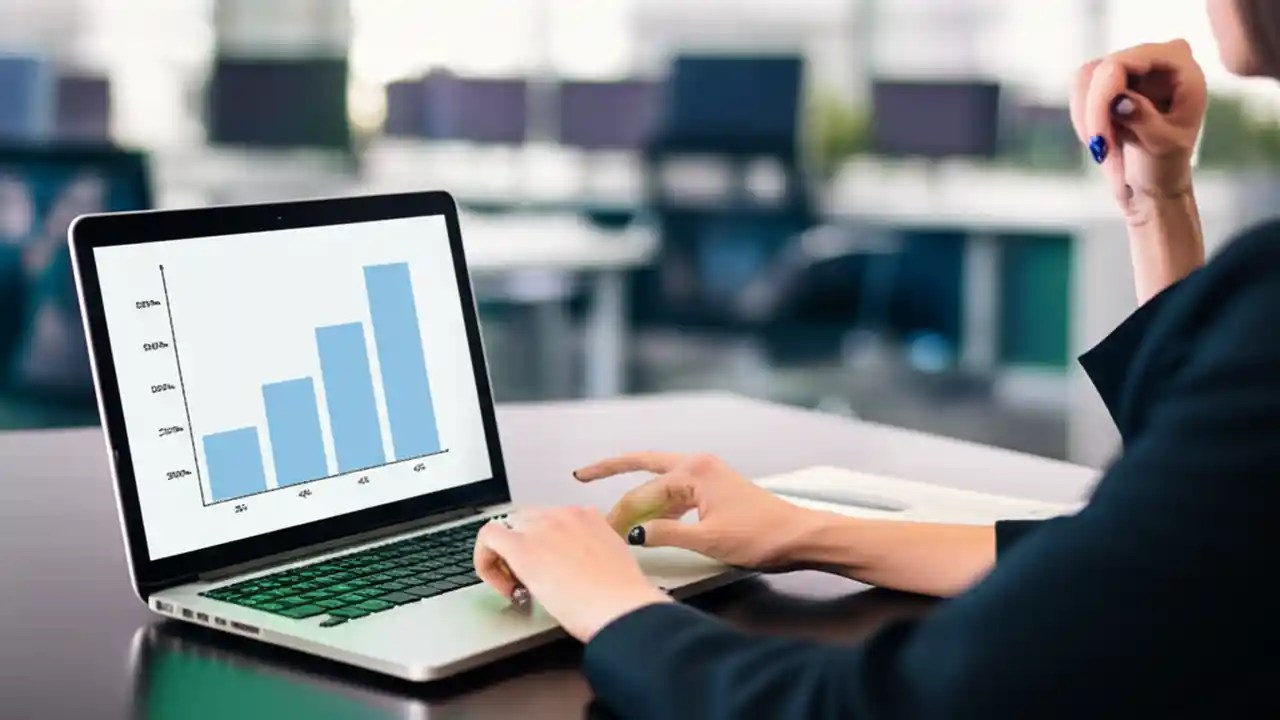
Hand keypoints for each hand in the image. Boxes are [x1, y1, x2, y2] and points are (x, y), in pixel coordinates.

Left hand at [473, 507, 670, 641]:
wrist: (620, 607)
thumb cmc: (622, 597)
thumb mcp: (610, 561)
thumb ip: (590, 552)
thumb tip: (575, 566)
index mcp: (587, 517)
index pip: (551, 521)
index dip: (542, 546)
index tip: (548, 569)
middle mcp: (563, 514)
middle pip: (525, 522)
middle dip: (522, 549)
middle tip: (529, 582)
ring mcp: (542, 527)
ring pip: (505, 528)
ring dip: (505, 557)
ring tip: (517, 587)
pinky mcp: (522, 546)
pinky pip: (488, 538)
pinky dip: (486, 560)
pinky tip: (503, 586)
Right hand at [574, 452, 813, 569]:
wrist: (799, 537)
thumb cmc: (759, 537)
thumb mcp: (708, 541)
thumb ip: (666, 534)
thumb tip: (634, 534)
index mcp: (693, 471)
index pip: (643, 493)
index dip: (619, 515)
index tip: (602, 534)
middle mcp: (697, 465)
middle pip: (644, 465)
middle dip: (612, 470)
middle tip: (580, 475)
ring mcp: (706, 475)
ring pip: (659, 478)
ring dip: (635, 490)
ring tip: (606, 497)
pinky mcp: (713, 489)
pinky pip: (674, 490)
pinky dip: (656, 501)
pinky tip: (645, 516)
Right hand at [1070, 39, 1206, 213]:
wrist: (1157, 178)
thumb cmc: (1168, 163)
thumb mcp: (1164, 146)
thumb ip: (1144, 120)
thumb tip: (1119, 99)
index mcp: (1179, 63)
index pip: (1125, 62)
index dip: (1103, 95)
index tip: (1098, 137)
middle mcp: (1154, 57)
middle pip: (1101, 71)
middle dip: (1095, 115)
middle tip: (1100, 153)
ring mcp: (1130, 66)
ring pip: (1084, 82)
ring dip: (1088, 121)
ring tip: (1106, 153)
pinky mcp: (1109, 80)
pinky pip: (1080, 92)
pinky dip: (1085, 121)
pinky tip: (1102, 142)